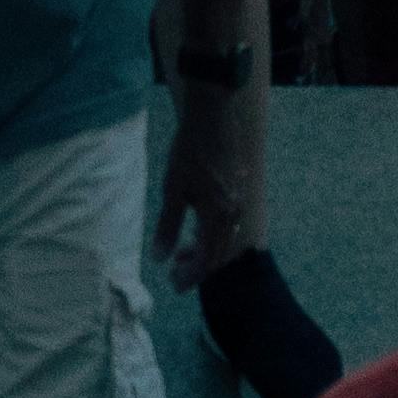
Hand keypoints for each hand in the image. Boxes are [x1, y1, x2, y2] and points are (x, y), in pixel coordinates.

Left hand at [161, 100, 258, 267]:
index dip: (191, 276)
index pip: (207, 260)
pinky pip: (228, 223)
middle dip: (198, 267)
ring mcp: (238, 199)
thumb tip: (159, 259)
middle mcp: (233, 212)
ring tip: (183, 249)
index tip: (173, 284)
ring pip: (225, 238)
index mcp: (218, 215)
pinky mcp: (238, 187)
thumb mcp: (173, 189)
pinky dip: (213, 233)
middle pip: (219, 254)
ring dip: (205, 250)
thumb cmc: (189, 150)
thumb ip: (168, 226)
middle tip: (175, 270)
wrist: (213, 113)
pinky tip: (197, 225)